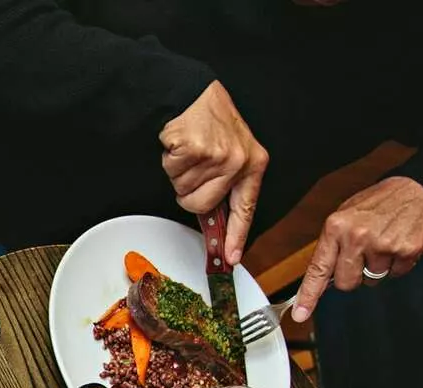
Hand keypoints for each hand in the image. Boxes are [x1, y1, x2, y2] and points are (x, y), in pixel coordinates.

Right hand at [159, 81, 268, 264]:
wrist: (194, 93)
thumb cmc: (211, 122)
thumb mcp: (234, 151)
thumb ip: (228, 185)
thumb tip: (216, 220)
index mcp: (252, 164)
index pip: (245, 208)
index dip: (236, 236)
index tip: (231, 258)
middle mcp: (237, 162)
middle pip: (201, 205)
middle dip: (189, 193)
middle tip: (193, 170)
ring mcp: (216, 155)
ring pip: (183, 190)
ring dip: (178, 173)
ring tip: (189, 152)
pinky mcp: (195, 148)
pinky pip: (172, 172)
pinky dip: (170, 160)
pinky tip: (179, 144)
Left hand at [291, 176, 422, 320]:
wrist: (416, 187)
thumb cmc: (376, 205)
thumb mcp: (344, 217)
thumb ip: (332, 247)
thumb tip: (319, 280)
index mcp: (336, 228)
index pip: (318, 269)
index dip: (309, 295)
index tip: (300, 314)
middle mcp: (357, 237)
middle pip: (347, 283)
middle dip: (353, 276)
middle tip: (363, 256)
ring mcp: (383, 244)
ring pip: (373, 279)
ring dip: (378, 267)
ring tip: (384, 243)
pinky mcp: (406, 250)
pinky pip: (397, 273)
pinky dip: (398, 263)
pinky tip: (399, 243)